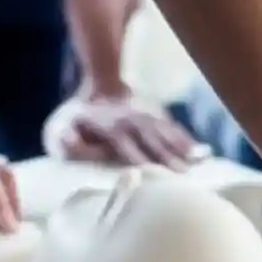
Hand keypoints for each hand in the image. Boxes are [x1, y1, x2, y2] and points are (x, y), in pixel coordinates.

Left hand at [43, 91, 199, 170]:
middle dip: (168, 157)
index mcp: (112, 127)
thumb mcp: (61, 127)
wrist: (100, 86)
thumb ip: (67, 141)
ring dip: (182, 148)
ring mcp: (149, 117)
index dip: (140, 160)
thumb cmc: (78, 116)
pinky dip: (187, 140)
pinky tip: (200, 152)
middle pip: (153, 142)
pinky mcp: (158, 118)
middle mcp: (134, 121)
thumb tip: (76, 144)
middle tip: (183, 175)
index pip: (128, 147)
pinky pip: (175, 129)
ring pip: (168, 134)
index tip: (152, 174)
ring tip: (199, 162)